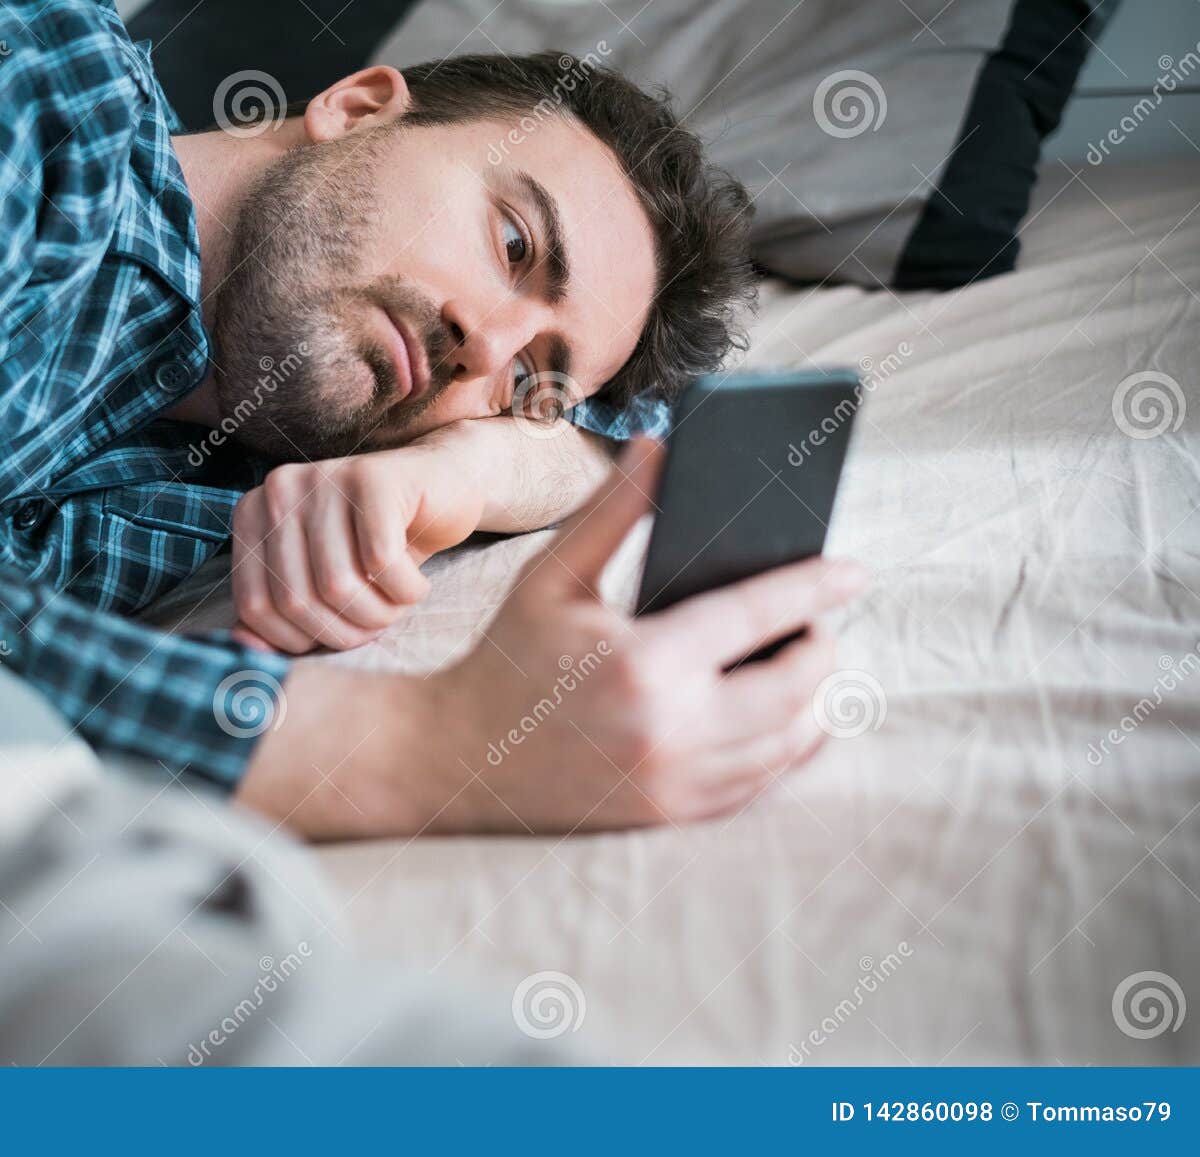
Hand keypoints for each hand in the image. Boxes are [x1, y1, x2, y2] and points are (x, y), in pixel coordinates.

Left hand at [229, 443, 483, 653]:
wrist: (442, 489)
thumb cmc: (378, 545)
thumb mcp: (321, 584)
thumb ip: (280, 616)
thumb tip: (244, 646)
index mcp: (253, 514)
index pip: (255, 605)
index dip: (298, 640)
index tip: (336, 634)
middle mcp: (279, 489)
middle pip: (296, 600)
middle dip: (345, 631)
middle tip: (377, 622)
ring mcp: (325, 477)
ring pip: (338, 585)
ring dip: (378, 614)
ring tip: (397, 604)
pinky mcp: (373, 478)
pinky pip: (381, 562)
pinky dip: (405, 591)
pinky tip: (415, 585)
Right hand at [432, 437, 864, 829]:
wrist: (459, 761)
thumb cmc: (507, 659)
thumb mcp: (550, 577)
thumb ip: (613, 511)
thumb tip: (662, 445)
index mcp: (643, 662)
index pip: (759, 616)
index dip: (814, 589)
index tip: (854, 570)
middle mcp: (670, 730)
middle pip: (794, 688)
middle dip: (820, 648)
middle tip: (815, 622)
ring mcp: (676, 783)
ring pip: (789, 741)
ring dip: (813, 700)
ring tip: (804, 663)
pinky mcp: (673, 815)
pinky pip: (761, 783)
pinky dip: (787, 747)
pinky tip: (786, 718)